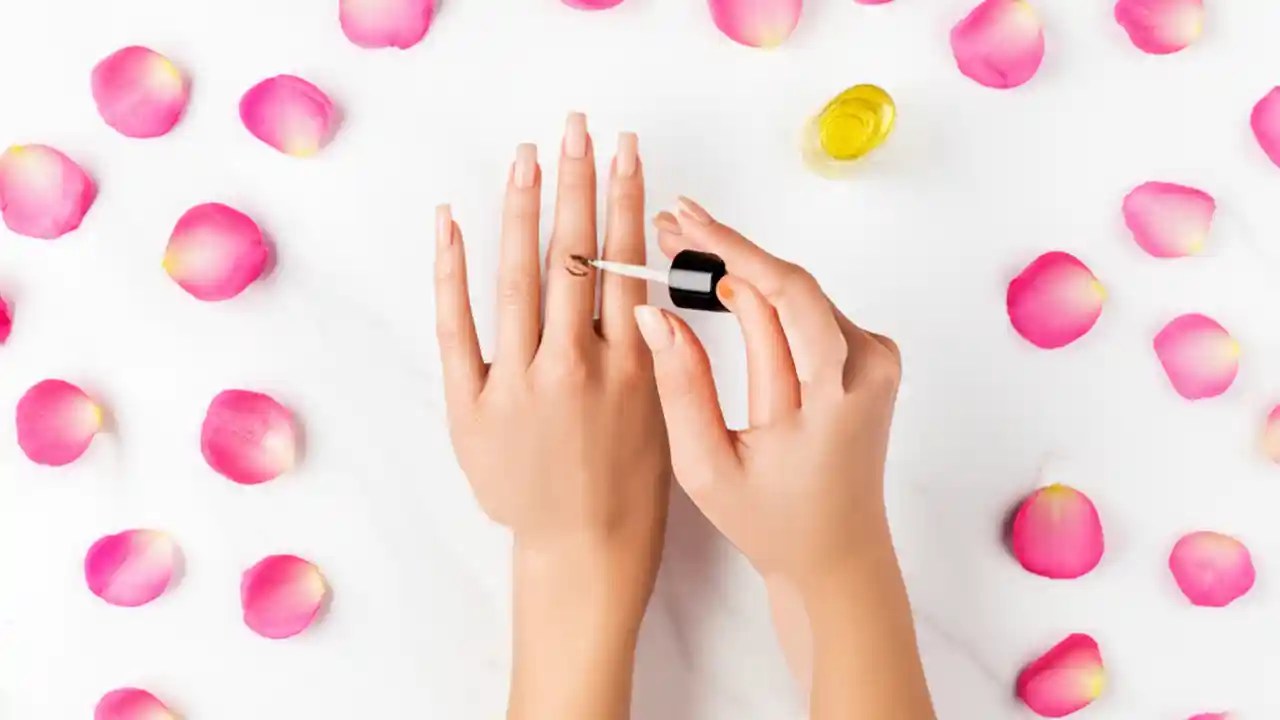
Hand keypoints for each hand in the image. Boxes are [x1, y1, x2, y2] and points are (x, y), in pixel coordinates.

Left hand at [434, 114, 668, 719]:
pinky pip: (457, 327)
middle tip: (575, 128)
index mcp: (629, 364)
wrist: (584, 545)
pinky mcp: (471, 406)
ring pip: (519, 279)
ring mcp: (518, 384)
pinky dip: (450, 271)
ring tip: (527, 156)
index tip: (625, 150)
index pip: (625, 261)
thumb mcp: (659, 407)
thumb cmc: (629, 481)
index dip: (624, 198)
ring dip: (524, 209)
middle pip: (574, 255)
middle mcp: (574, 366)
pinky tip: (452, 222)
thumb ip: (647, 342)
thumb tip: (636, 275)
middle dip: (576, 181)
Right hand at [637, 198, 933, 718]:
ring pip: (798, 293)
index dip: (732, 249)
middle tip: (668, 227)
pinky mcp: (868, 358)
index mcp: (833, 400)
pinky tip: (721, 285)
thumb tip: (654, 315)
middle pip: (792, 284)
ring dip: (742, 270)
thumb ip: (681, 388)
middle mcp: (867, 370)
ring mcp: (875, 360)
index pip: (785, 297)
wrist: (838, 552)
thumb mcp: (707, 467)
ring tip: (681, 251)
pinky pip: (808, 311)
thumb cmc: (773, 521)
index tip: (684, 221)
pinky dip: (764, 295)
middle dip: (727, 250)